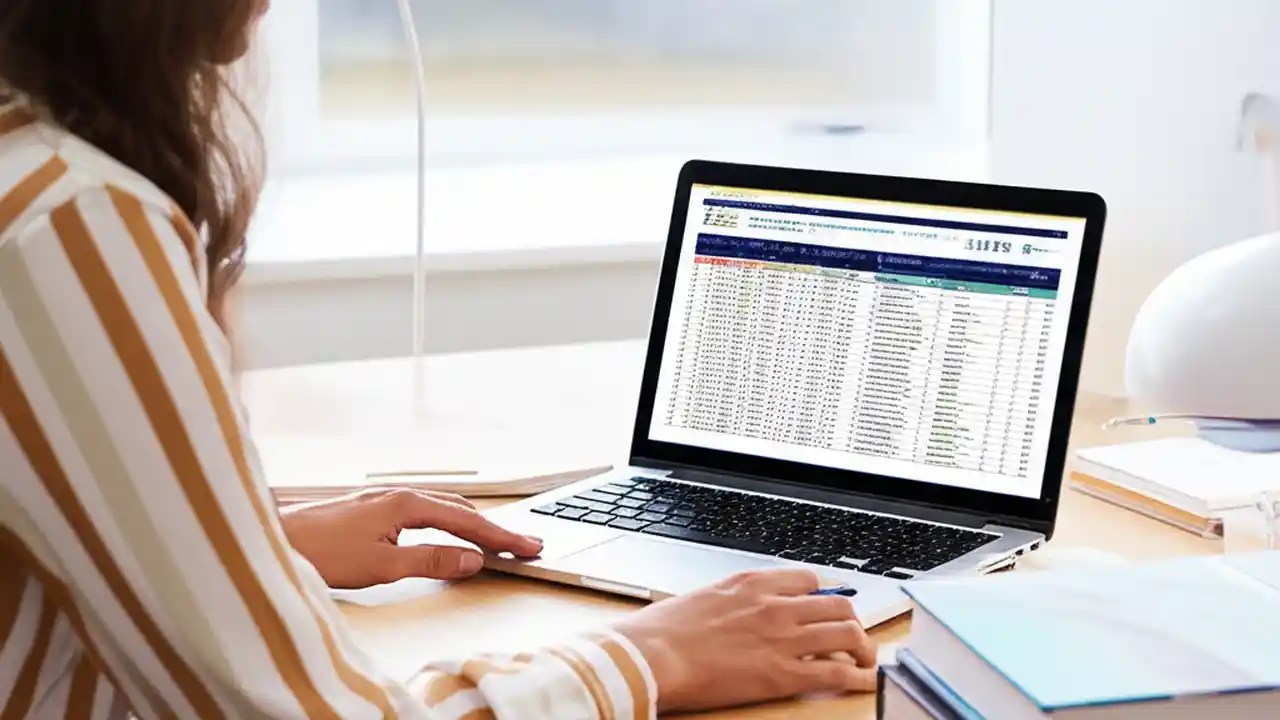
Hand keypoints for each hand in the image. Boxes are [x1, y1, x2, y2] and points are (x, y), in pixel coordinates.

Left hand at [279, 488, 542, 588]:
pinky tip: (446, 533)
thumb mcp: (381, 565)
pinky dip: (447, 522)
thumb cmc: (318, 550)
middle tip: (522, 545)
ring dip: (471, 524)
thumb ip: (430, 562)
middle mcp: (398, 495)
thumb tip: (469, 560)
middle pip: (460, 509)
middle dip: (494, 528)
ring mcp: (384, 500)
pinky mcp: (372, 509)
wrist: (272, 538)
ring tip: (495, 540)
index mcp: (406, 503)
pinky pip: (424, 512)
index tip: (527, 547)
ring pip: (441, 508)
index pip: (467, 520)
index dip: (501, 536)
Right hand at [613, 569, 876, 713]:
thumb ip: (732, 601)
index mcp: (754, 582)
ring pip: (848, 634)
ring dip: (863, 647)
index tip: (824, 608)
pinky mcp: (785, 674)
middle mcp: (776, 604)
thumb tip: (738, 611)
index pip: (809, 580)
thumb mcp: (703, 597)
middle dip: (850, 620)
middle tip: (851, 635)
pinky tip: (867, 681)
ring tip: (864, 659)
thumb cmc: (664, 630)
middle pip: (838, 604)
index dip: (822, 596)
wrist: (653, 655)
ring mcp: (784, 638)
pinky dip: (861, 678)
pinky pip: (839, 673)